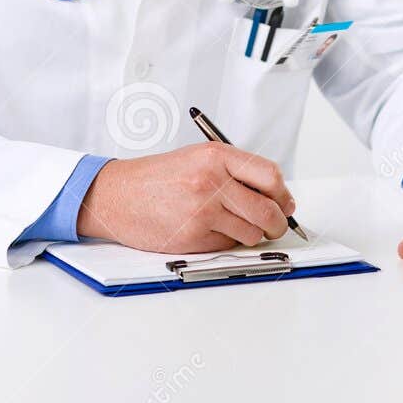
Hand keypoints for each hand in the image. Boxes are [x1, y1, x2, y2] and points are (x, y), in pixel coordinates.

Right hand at [77, 143, 294, 252]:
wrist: (117, 195)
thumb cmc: (157, 178)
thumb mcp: (198, 158)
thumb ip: (236, 172)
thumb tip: (277, 197)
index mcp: (216, 156)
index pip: (270, 176)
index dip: (283, 194)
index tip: (285, 203)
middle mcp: (211, 181)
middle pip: (268, 210)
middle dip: (277, 223)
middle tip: (274, 225)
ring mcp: (203, 210)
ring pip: (252, 233)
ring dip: (249, 234)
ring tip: (231, 224)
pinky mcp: (193, 237)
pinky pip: (227, 246)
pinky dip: (225, 242)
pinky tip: (207, 230)